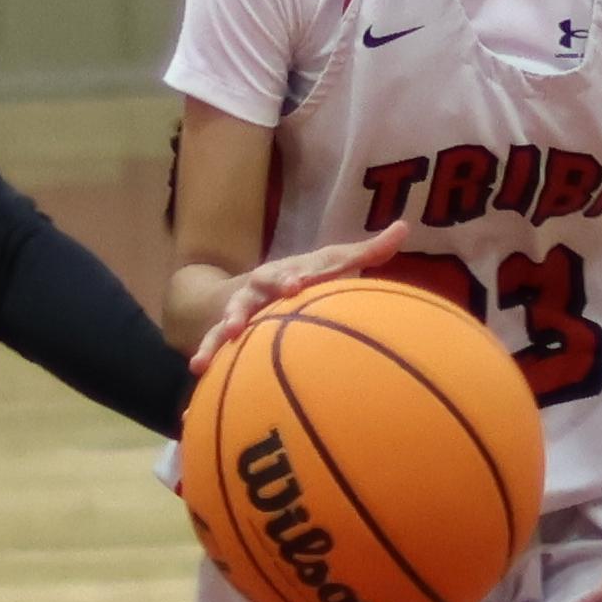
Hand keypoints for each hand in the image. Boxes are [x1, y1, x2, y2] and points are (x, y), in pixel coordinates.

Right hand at [188, 222, 407, 373]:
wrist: (254, 285)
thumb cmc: (306, 278)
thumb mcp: (332, 264)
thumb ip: (367, 253)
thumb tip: (405, 227)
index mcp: (287, 272)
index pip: (290, 271)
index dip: (292, 276)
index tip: (297, 284)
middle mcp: (260, 288)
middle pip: (252, 291)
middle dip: (248, 303)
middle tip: (243, 319)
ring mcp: (240, 311)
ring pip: (224, 322)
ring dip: (217, 335)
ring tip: (209, 352)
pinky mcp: (227, 334)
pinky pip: (213, 347)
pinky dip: (205, 358)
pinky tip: (197, 373)